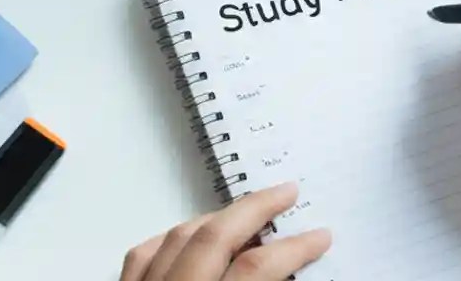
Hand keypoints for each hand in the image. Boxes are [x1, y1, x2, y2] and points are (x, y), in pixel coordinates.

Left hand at [120, 183, 330, 280]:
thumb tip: (289, 268)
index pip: (257, 268)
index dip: (294, 249)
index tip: (319, 237)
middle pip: (213, 237)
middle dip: (254, 209)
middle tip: (285, 193)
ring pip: (175, 238)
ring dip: (214, 220)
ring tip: (245, 215)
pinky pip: (142, 257)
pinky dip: (169, 240)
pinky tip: (186, 237)